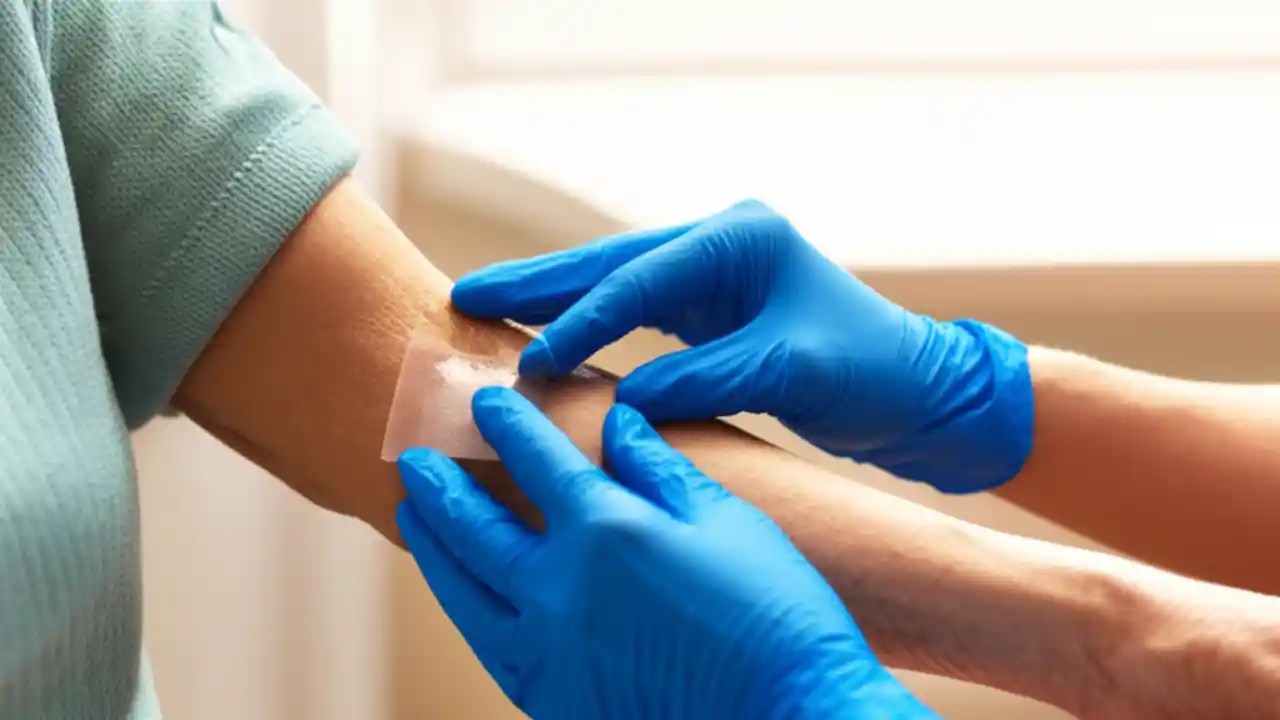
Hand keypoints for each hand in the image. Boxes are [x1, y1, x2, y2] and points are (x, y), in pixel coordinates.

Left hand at [397, 387, 932, 719]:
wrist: (791, 718)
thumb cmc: (774, 614)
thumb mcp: (726, 521)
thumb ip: (659, 469)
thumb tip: (618, 422)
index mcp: (604, 531)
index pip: (537, 461)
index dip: (507, 424)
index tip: (483, 400)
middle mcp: (558, 589)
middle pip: (475, 526)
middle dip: (440, 486)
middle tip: (410, 457)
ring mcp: (547, 651)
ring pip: (465, 591)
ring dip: (433, 547)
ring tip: (414, 518)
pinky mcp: (552, 700)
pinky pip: (488, 643)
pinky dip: (465, 608)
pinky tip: (465, 594)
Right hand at [451, 200, 1032, 492]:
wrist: (916, 390)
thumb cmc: (868, 371)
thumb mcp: (788, 372)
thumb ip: (704, 380)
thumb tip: (625, 400)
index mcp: (740, 239)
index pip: (640, 281)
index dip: (581, 321)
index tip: (530, 360)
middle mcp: (719, 243)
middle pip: (610, 262)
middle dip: (538, 282)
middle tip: (463, 294)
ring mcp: (711, 271)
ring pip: (613, 282)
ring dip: (551, 299)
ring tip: (482, 306)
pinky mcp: (709, 306)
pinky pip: (632, 311)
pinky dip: (586, 323)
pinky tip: (544, 335)